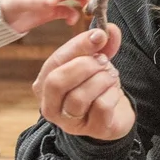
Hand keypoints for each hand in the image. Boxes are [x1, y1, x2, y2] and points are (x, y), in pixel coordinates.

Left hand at [0, 0, 96, 33]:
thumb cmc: (7, 7)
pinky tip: (72, 21)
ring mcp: (48, 1)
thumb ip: (39, 2)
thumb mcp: (22, 3)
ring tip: (88, 9)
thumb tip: (56, 0)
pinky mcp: (48, 12)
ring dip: (79, 2)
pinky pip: (64, 11)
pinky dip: (70, 15)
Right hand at [33, 26, 133, 140]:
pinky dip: (112, 94)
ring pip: (78, 97)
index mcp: (44, 84)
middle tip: (103, 61)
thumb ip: (100, 44)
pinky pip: (101, 107)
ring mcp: (69, 122)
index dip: (78, 46)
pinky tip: (115, 92)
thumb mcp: (95, 61)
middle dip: (84, 66)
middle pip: (56, 82)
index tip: (99, 36)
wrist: (114, 115)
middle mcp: (50, 106)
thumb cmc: (96, 86)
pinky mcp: (92, 130)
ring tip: (111, 76)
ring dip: (101, 80)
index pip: (55, 62)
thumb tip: (108, 29)